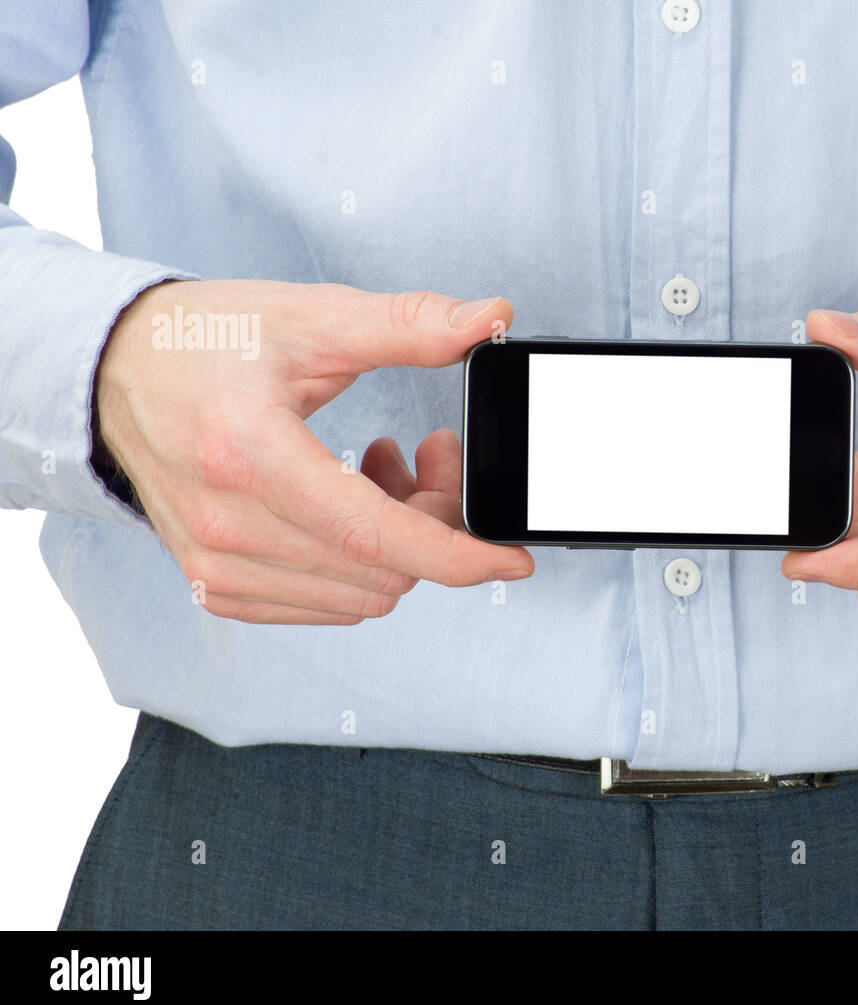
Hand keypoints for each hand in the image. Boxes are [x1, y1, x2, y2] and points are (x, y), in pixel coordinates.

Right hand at [95, 280, 532, 624]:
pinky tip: (343, 505)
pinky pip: (324, 605)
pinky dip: (355, 567)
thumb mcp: (313, 318)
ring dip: (394, 546)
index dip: (458, 555)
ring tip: (378, 471)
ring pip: (360, 595)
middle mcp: (226, 527)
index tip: (513, 560)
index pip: (375, 538)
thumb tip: (491, 319)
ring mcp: (216, 565)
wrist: (115, 371)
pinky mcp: (215, 584)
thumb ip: (409, 325)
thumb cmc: (209, 340)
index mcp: (250, 457)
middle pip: (381, 571)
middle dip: (432, 524)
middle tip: (426, 455)